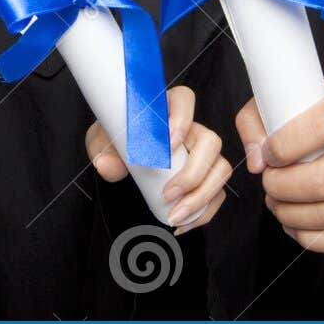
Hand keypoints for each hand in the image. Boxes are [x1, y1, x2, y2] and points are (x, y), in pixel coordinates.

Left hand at [85, 84, 231, 233]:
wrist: (120, 157)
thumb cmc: (116, 141)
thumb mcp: (102, 142)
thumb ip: (103, 151)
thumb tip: (107, 166)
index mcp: (166, 110)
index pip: (184, 99)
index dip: (182, 119)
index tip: (169, 142)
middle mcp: (190, 129)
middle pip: (211, 141)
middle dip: (193, 172)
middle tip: (168, 193)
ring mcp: (201, 153)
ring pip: (220, 168)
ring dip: (201, 196)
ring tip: (175, 214)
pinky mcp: (204, 177)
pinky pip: (217, 193)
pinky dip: (204, 212)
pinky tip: (182, 224)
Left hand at [234, 76, 323, 252]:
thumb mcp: (293, 94)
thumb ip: (259, 119)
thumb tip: (257, 162)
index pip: (322, 127)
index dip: (283, 146)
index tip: (268, 153)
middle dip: (281, 188)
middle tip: (268, 182)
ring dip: (291, 215)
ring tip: (277, 202)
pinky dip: (311, 237)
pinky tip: (295, 222)